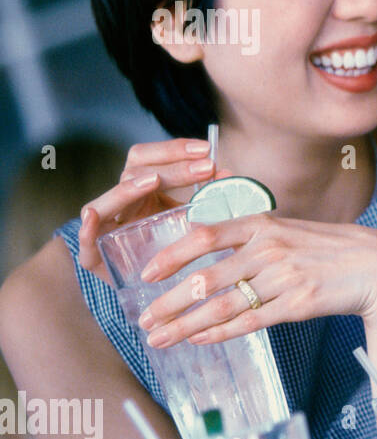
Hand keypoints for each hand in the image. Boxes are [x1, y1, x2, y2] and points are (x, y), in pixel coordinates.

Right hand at [77, 138, 230, 284]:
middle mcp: (121, 202)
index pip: (151, 157)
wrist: (145, 289)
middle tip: (205, 166)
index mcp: (142, 190)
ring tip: (153, 181)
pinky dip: (87, 228)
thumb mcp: (189, 220)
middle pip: (135, 172)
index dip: (175, 149)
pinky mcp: (92, 255)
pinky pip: (85, 240)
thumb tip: (230, 177)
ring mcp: (104, 226)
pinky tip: (94, 218)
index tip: (206, 149)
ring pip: (109, 199)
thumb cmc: (171, 250)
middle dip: (171, 166)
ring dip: (130, 189)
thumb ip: (205, 200)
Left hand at [134, 213, 376, 351]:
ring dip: (186, 325)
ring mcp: (284, 277)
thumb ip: (253, 235)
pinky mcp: (297, 304)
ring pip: (222, 305)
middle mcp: (270, 248)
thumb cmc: (332, 250)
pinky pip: (250, 321)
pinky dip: (221, 332)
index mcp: (265, 224)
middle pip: (206, 278)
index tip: (146, 272)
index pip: (206, 235)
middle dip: (168, 302)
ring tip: (160, 338)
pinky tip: (199, 339)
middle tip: (143, 318)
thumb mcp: (292, 231)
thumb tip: (209, 239)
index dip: (172, 255)